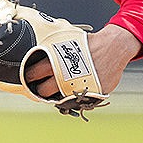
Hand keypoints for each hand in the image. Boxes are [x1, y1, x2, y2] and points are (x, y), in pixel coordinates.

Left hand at [24, 23, 141, 99]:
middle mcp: (62, 78)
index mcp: (53, 62)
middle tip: (42, 86)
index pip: (32, 74)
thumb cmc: (88, 43)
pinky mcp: (88, 95)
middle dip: (40, 89)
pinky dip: (72, 97)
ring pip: (57, 100)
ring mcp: (75, 88)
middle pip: (42, 91)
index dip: (29, 77)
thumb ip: (50, 51)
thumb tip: (37, 56)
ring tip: (59, 88)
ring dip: (56, 95)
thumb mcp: (64, 41)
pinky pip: (75, 101)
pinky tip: (73, 89)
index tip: (30, 77)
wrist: (113, 47)